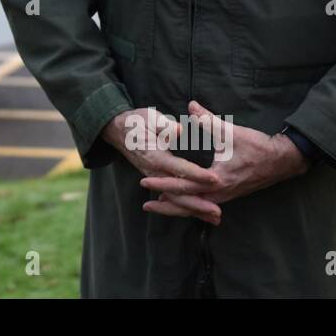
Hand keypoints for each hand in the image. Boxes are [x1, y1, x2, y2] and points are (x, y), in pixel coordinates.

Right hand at [102, 106, 223, 224]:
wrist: (118, 131)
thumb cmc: (136, 122)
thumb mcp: (149, 118)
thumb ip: (164, 125)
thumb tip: (179, 130)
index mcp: (154, 156)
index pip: (179, 168)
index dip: (197, 175)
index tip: (215, 179)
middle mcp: (154, 172)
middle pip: (177, 193)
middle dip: (198, 204)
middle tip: (216, 212)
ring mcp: (156, 178)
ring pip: (176, 199)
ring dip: (195, 210)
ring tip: (215, 218)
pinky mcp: (158, 181)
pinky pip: (173, 198)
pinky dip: (188, 208)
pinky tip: (202, 214)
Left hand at [139, 100, 308, 209]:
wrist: (281, 160)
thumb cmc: (256, 145)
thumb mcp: (230, 132)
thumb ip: (208, 119)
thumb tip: (191, 104)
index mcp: (218, 179)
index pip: (184, 185)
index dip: (163, 183)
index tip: (145, 182)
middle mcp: (220, 192)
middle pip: (187, 204)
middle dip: (166, 206)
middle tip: (145, 205)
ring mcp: (225, 196)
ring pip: (196, 207)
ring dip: (177, 208)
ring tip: (157, 207)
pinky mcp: (228, 195)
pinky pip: (205, 205)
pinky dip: (190, 206)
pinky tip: (181, 204)